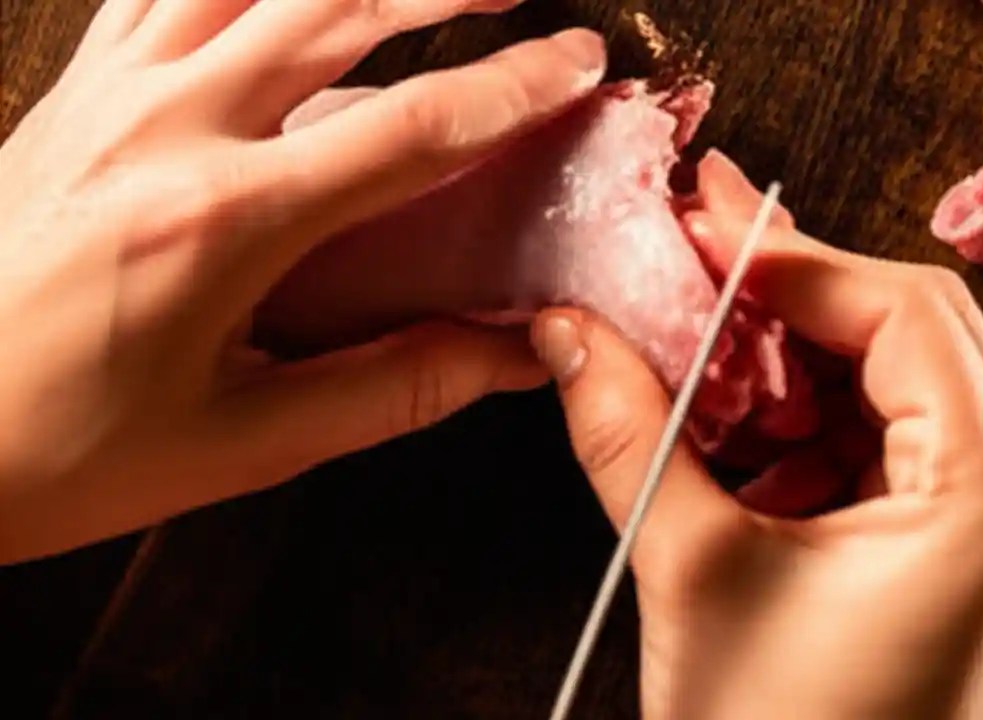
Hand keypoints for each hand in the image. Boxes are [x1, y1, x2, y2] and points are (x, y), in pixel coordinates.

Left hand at [0, 0, 604, 563]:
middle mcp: (162, 129)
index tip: (575, 63)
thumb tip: (508, 354)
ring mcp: (108, 96)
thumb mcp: (245, 443)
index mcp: (219, 222)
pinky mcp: (73, 92)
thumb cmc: (54, 451)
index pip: (408, 128)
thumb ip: (394, 388)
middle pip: (336, 7)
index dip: (511, 88)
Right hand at [530, 152, 982, 718]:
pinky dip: (813, 425)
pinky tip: (739, 441)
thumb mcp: (691, 574)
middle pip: (914, 335)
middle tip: (699, 257)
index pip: (905, 315)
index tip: (705, 234)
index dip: (795, 261)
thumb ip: (630, 431)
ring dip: (798, 365)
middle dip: (796, 298)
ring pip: (901, 384)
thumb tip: (571, 331)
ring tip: (704, 367)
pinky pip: (894, 445)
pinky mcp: (963, 555)